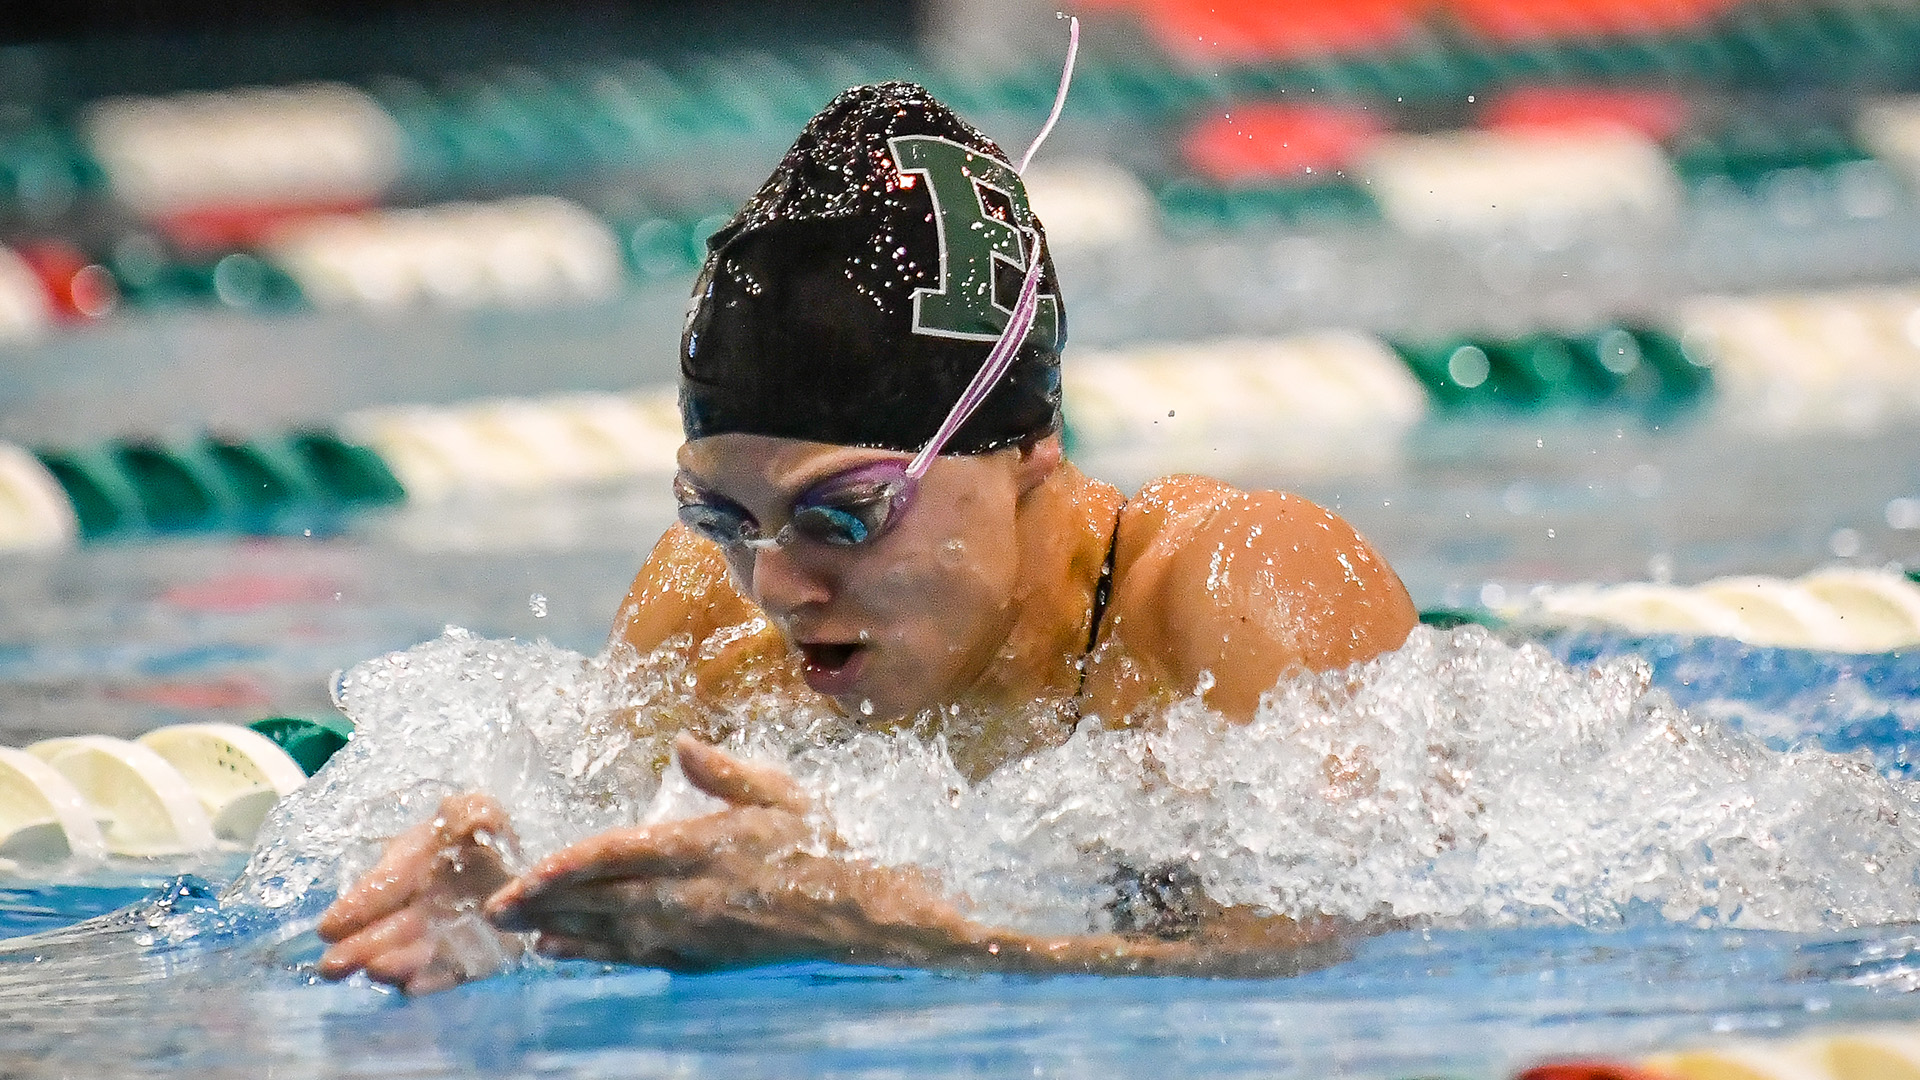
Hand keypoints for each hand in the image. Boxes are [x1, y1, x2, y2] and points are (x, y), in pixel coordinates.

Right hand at [316, 792, 524, 993]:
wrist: (519, 869)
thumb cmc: (486, 830)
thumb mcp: (477, 811)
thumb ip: (471, 814)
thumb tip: (477, 819)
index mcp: (410, 866)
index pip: (380, 886)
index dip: (355, 907)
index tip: (328, 928)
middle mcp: (420, 905)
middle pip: (391, 928)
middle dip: (362, 947)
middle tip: (331, 966)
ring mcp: (446, 933)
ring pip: (417, 951)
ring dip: (395, 963)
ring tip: (375, 970)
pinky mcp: (477, 956)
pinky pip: (454, 970)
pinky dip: (434, 980)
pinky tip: (412, 988)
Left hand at [486, 734, 978, 969]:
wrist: (861, 913)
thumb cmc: (820, 844)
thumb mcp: (779, 792)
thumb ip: (725, 773)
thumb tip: (684, 747)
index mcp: (701, 847)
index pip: (613, 857)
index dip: (561, 870)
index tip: (521, 876)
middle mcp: (688, 896)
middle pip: (598, 901)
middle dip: (541, 906)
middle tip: (491, 909)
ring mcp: (693, 933)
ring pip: (609, 933)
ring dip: (558, 931)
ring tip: (516, 930)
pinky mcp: (702, 958)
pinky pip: (635, 956)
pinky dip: (593, 954)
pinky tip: (562, 951)